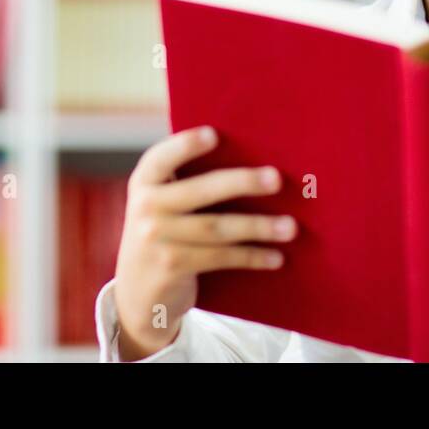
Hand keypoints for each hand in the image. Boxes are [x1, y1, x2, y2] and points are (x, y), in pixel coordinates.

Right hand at [112, 125, 296, 360]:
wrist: (137, 294)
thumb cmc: (164, 234)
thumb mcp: (161, 205)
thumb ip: (185, 182)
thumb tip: (248, 156)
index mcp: (143, 182)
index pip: (160, 158)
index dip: (185, 145)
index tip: (214, 134)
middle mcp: (145, 207)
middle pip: (201, 191)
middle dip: (242, 183)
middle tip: (276, 179)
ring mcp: (155, 240)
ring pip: (217, 228)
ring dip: (258, 227)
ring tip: (290, 227)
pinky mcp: (171, 267)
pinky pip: (220, 257)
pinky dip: (251, 256)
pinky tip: (276, 256)